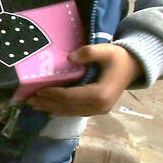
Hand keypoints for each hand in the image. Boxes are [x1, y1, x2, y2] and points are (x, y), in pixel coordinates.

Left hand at [24, 44, 142, 116]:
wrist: (134, 67)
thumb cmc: (119, 58)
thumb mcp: (106, 50)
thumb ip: (88, 53)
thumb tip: (69, 58)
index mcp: (100, 94)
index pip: (70, 97)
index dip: (53, 94)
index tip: (37, 90)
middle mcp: (98, 107)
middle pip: (68, 107)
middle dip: (47, 104)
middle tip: (28, 100)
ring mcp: (99, 110)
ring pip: (71, 112)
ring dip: (52, 109)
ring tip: (34, 105)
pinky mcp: (98, 110)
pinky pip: (76, 112)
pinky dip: (62, 111)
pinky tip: (50, 110)